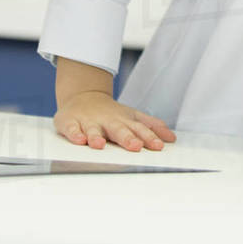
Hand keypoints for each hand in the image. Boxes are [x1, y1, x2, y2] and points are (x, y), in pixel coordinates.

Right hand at [53, 90, 176, 151]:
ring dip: (96, 137)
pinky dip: (74, 134)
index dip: (149, 137)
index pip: (138, 129)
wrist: (83, 97)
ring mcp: (89, 121)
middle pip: (118, 129)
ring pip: (93, 130)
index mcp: (124, 121)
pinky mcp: (70, 122)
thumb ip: (151, 127)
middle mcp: (108, 121)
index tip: (158, 146)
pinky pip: (71, 128)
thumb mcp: (133, 117)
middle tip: (135, 146)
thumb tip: (172, 138)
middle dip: (127, 138)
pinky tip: (79, 140)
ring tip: (100, 144)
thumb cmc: (111, 113)